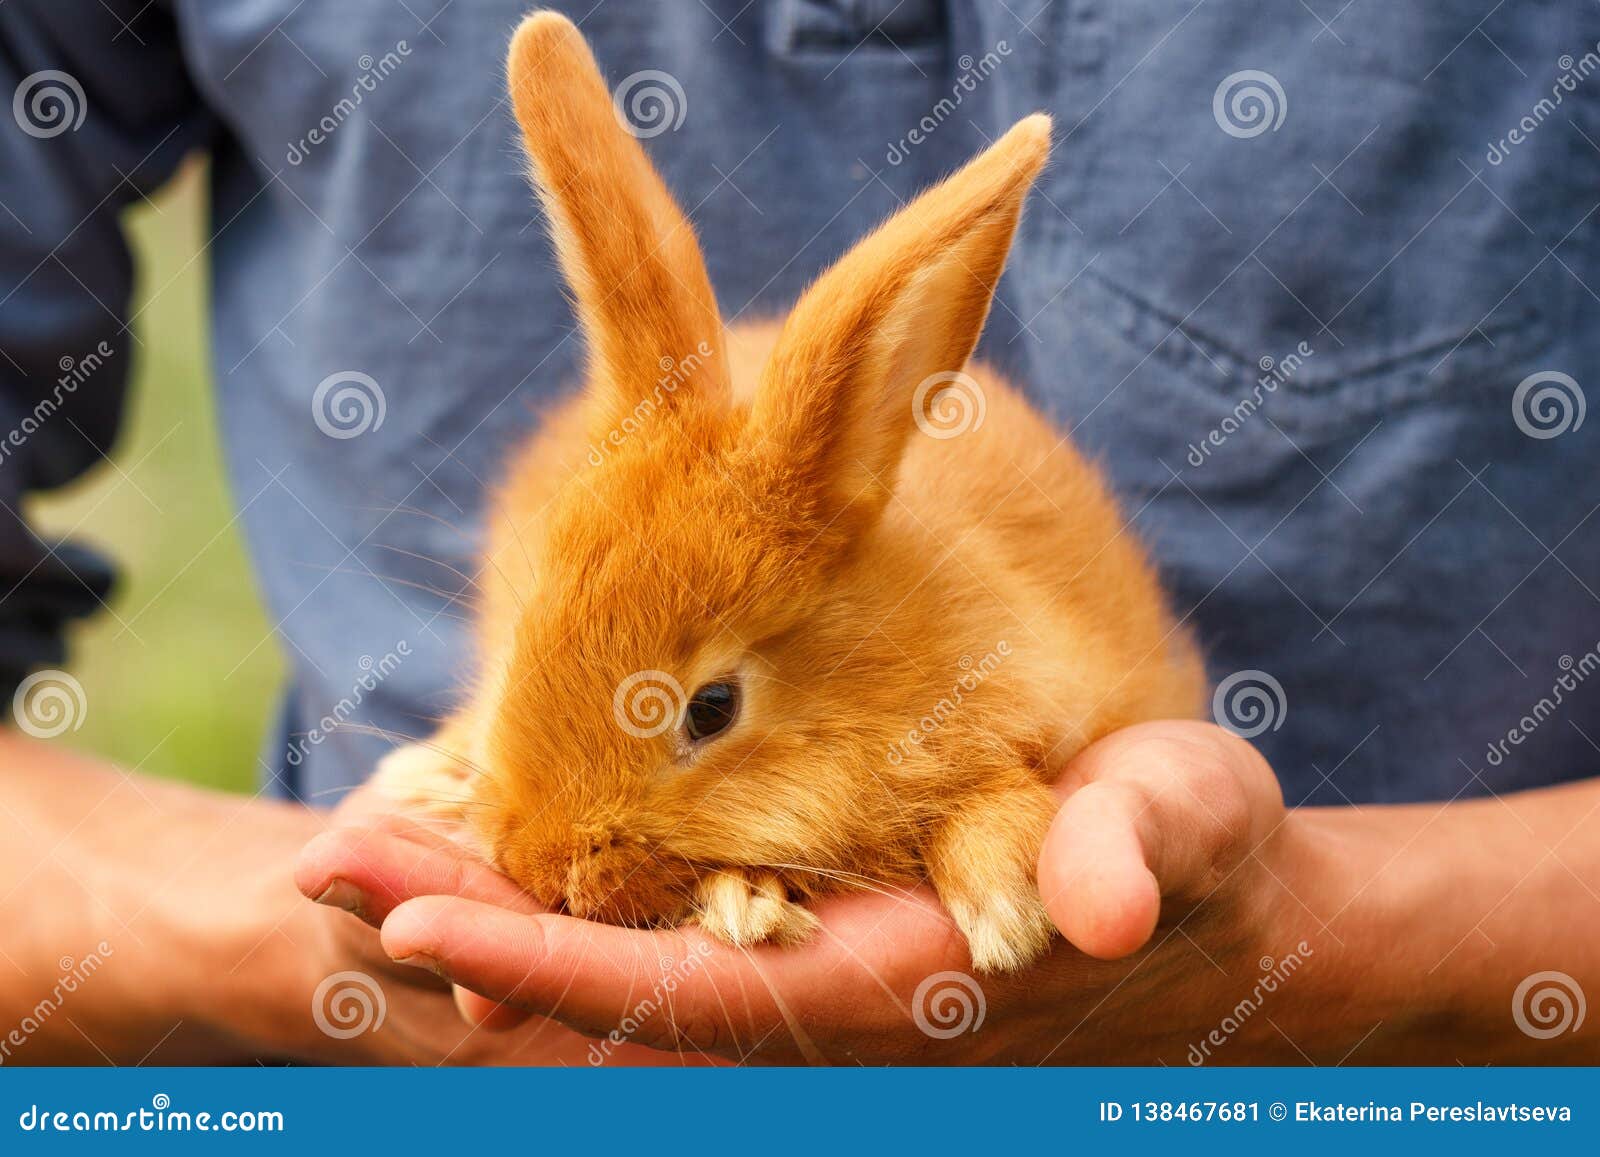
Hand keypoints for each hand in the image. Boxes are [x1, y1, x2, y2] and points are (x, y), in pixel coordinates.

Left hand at [353, 722, 1324, 1063]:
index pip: (698, 998)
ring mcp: (810, 967)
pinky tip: (486, 839)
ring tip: (362, 845)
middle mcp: (825, 997)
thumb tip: (1102, 903)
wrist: (1206, 895)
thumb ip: (1140, 851)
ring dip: (490, 909)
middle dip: (471, 938)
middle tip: (323, 867)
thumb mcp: (1186, 825)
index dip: (559, 972)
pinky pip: (659, 923)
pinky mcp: (809, 926)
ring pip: (619, 957)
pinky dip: (562, 892)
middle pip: (615, 991)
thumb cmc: (1197, 851)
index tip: (422, 935)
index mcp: (894, 985)